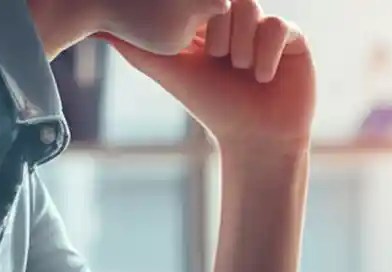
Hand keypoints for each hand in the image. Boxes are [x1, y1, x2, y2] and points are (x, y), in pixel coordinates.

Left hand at [102, 0, 314, 149]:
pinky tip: (262, 78)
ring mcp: (267, 29)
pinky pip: (278, 26)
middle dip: (219, 33)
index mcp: (212, 23)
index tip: (200, 45)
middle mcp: (241, 21)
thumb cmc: (213, 108)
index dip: (198, 13)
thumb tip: (96, 28)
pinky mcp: (294, 41)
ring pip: (251, 9)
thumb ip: (135, 46)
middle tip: (219, 61)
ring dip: (242, 45)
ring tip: (241, 72)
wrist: (254, 139)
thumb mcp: (168, 71)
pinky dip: (266, 54)